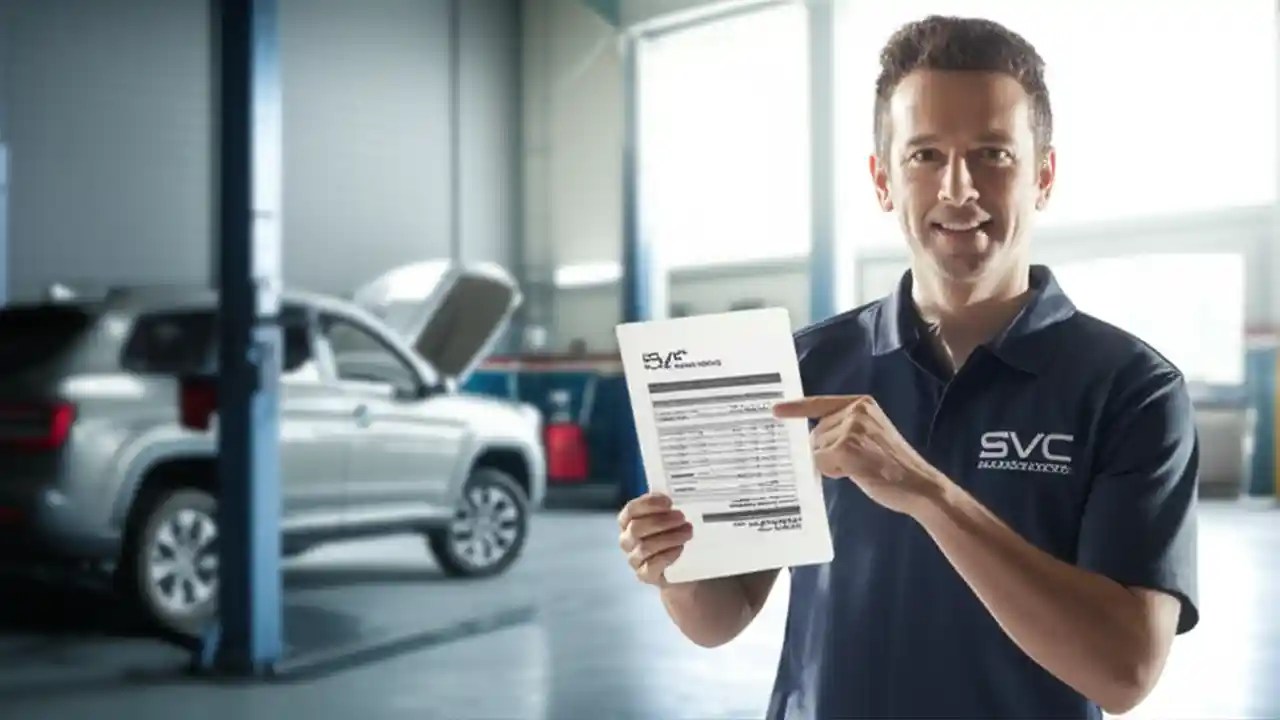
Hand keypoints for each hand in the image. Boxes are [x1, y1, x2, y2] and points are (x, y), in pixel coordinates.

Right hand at [617, 492, 692, 586]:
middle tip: (682, 518)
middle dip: (661, 521)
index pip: (631, 509)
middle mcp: (627, 540)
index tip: (669, 502)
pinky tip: (680, 549)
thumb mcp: (669, 518)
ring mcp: (634, 559)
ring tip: (687, 532)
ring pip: (645, 547)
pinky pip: (651, 566)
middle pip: (636, 528)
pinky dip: (667, 556)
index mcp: (628, 521)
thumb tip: (679, 495)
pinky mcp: (644, 575)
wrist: (682, 567)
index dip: (649, 504)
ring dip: (669, 538)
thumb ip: (668, 508)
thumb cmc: (673, 535)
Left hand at [773, 395, 948, 515]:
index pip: (820, 403)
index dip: (796, 408)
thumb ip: (843, 432)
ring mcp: (851, 427)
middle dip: (825, 451)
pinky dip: (832, 472)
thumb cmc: (893, 468)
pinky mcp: (847, 447)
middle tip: (856, 464)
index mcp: (861, 404)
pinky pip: (821, 461)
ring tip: (860, 468)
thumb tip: (809, 444)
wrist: (919, 485)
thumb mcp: (868, 438)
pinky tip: (855, 473)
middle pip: (816, 432)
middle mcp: (856, 410)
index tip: (774, 410)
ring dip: (830, 463)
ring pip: (816, 448)